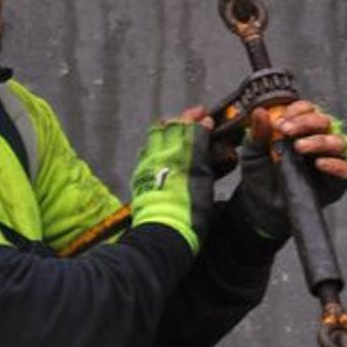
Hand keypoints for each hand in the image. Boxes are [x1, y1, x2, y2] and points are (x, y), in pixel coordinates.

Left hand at [130, 108, 214, 251]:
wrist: (164, 231)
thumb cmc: (190, 209)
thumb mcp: (203, 178)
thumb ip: (201, 147)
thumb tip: (205, 123)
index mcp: (179, 153)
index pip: (187, 126)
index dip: (197, 118)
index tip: (206, 115)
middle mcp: (160, 153)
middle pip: (167, 127)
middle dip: (181, 121)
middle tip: (193, 122)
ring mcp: (147, 164)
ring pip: (154, 137)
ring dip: (167, 131)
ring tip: (178, 134)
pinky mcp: (140, 175)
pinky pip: (147, 152)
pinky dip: (157, 146)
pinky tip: (163, 153)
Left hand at [234, 100, 346, 238]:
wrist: (263, 207)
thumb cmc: (261, 177)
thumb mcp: (253, 153)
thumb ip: (258, 133)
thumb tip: (260, 112)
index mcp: (302, 129)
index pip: (308, 110)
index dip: (298, 111)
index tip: (281, 120)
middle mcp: (319, 140)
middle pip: (325, 121)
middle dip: (307, 123)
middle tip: (287, 131)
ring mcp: (331, 159)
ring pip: (338, 141)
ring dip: (320, 141)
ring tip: (299, 147)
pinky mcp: (338, 180)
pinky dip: (336, 164)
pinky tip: (319, 163)